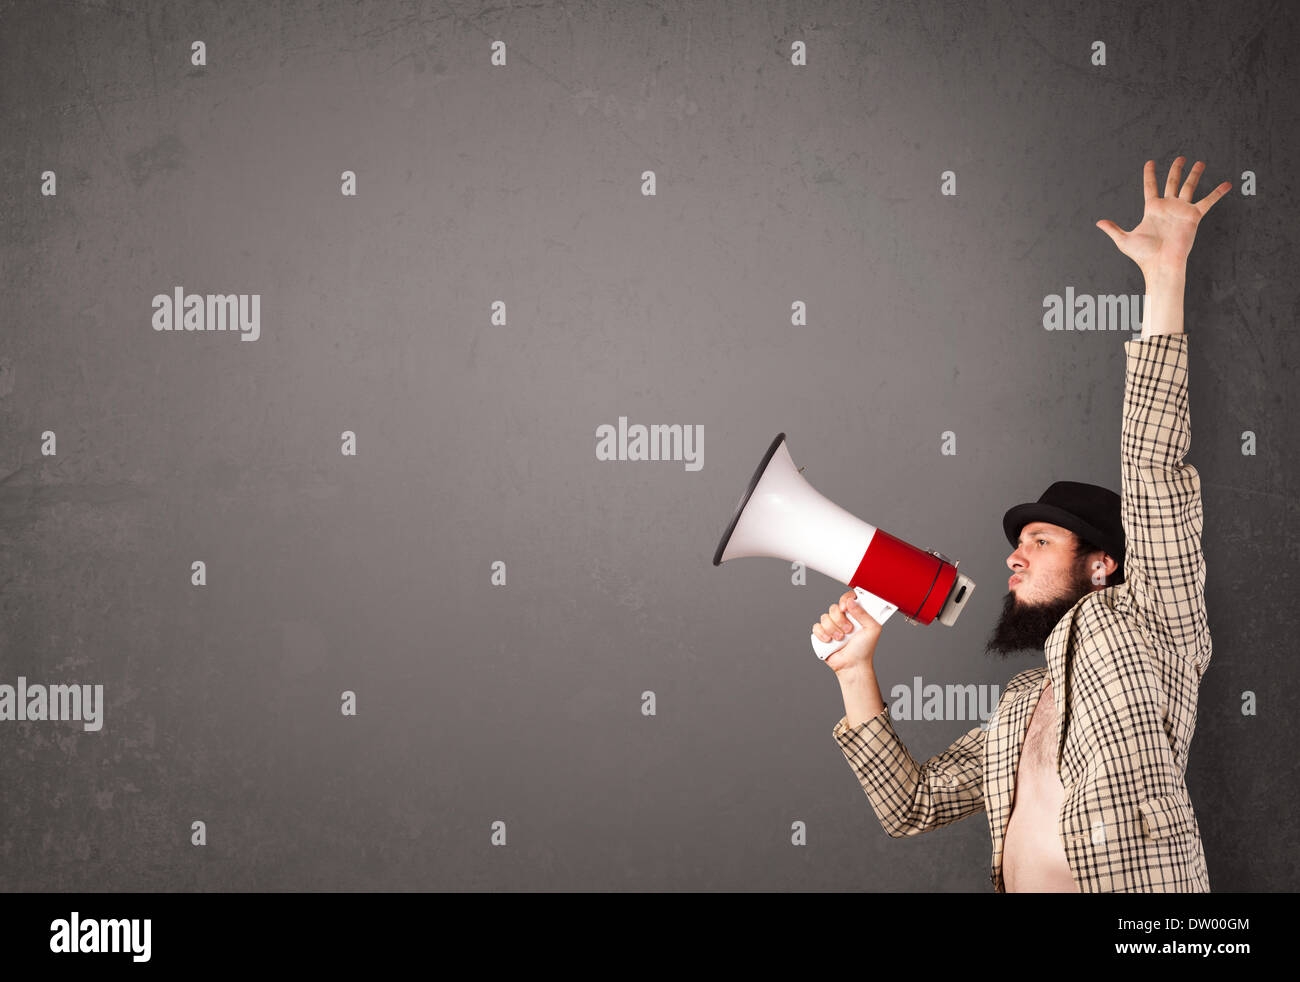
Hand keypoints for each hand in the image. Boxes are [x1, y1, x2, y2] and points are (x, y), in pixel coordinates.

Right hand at [813, 590, 883, 674]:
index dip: (844, 600)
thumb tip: (851, 602)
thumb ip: (864, 613)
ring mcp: (832, 626)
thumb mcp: (872, 629)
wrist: (852, 665)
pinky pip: (816, 627)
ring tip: (840, 639)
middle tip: (848, 631)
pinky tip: (830, 641)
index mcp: (855, 614)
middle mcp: (843, 618)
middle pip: (834, 608)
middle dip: (840, 620)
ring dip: (832, 630)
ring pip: (824, 617)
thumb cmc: (864, 649)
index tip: (845, 608)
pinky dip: (822, 634)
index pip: (848, 598)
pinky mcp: (822, 634)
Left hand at [1095, 157, 1229, 278]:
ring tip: (1200, 162)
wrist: (1160, 264)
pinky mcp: (1193, 216)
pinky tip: (1227, 184)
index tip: (1150, 162)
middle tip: (1181, 157)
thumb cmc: (1143, 255)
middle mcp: (1168, 207)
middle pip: (1172, 182)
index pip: (1151, 187)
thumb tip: (1098, 222)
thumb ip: (1113, 229)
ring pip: (1189, 187)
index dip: (1149, 174)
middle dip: (1176, 169)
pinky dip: (1217, 193)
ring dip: (1195, 174)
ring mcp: (1181, 210)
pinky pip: (1208, 202)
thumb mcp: (1124, 239)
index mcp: (1152, 209)